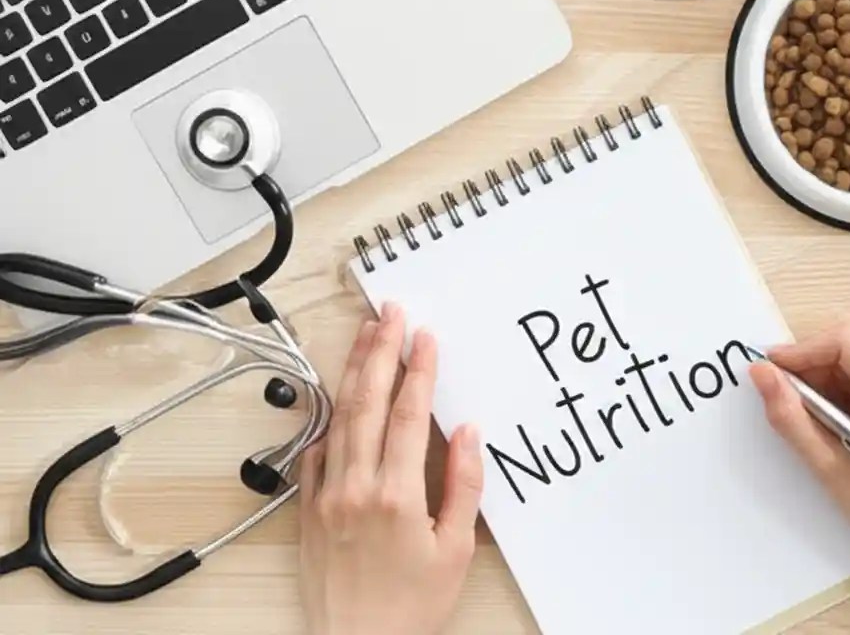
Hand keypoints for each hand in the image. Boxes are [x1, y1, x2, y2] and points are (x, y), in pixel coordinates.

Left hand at [299, 304, 483, 634]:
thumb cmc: (411, 607)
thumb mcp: (456, 550)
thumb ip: (464, 486)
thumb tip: (468, 434)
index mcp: (397, 495)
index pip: (409, 415)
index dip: (418, 370)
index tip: (425, 338)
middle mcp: (355, 487)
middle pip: (368, 403)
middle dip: (380, 353)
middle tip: (390, 315)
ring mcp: (326, 496)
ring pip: (338, 419)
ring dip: (353, 374)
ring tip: (364, 337)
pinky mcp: (309, 510)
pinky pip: (317, 452)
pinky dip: (329, 420)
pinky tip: (338, 399)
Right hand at [749, 320, 849, 634]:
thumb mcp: (830, 468)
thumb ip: (791, 416)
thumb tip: (761, 374)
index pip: (847, 339)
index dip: (803, 348)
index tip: (771, 371)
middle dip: (814, 365)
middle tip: (786, 399)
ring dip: (830, 379)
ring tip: (811, 419)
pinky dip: (849, 390)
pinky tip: (836, 425)